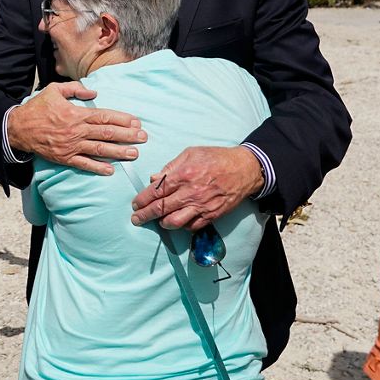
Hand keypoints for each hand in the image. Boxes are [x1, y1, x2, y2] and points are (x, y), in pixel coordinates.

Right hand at [6, 81, 143, 175]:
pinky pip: (84, 164)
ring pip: (99, 150)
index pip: (104, 117)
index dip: (122, 119)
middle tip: (143, 137)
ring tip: (134, 154)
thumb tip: (94, 93)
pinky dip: (98, 167)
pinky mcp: (64, 158)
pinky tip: (111, 170)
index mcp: (75, 113)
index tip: (136, 122)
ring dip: (118, 152)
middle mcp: (76, 131)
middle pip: (106, 133)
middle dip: (127, 136)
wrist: (18, 128)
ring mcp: (71, 146)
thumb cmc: (37, 108)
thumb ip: (75, 89)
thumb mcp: (54, 90)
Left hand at [130, 145, 263, 230]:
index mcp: (183, 175)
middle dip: (145, 215)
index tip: (135, 204)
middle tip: (136, 219)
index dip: (143, 200)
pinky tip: (178, 220)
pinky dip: (182, 226)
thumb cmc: (216, 158)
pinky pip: (192, 226)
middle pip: (161, 209)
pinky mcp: (211, 215)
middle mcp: (190, 193)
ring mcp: (201, 206)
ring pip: (175, 222)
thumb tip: (154, 178)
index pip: (156, 191)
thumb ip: (170, 166)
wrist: (244, 169)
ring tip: (158, 220)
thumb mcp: (191, 153)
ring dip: (162, 223)